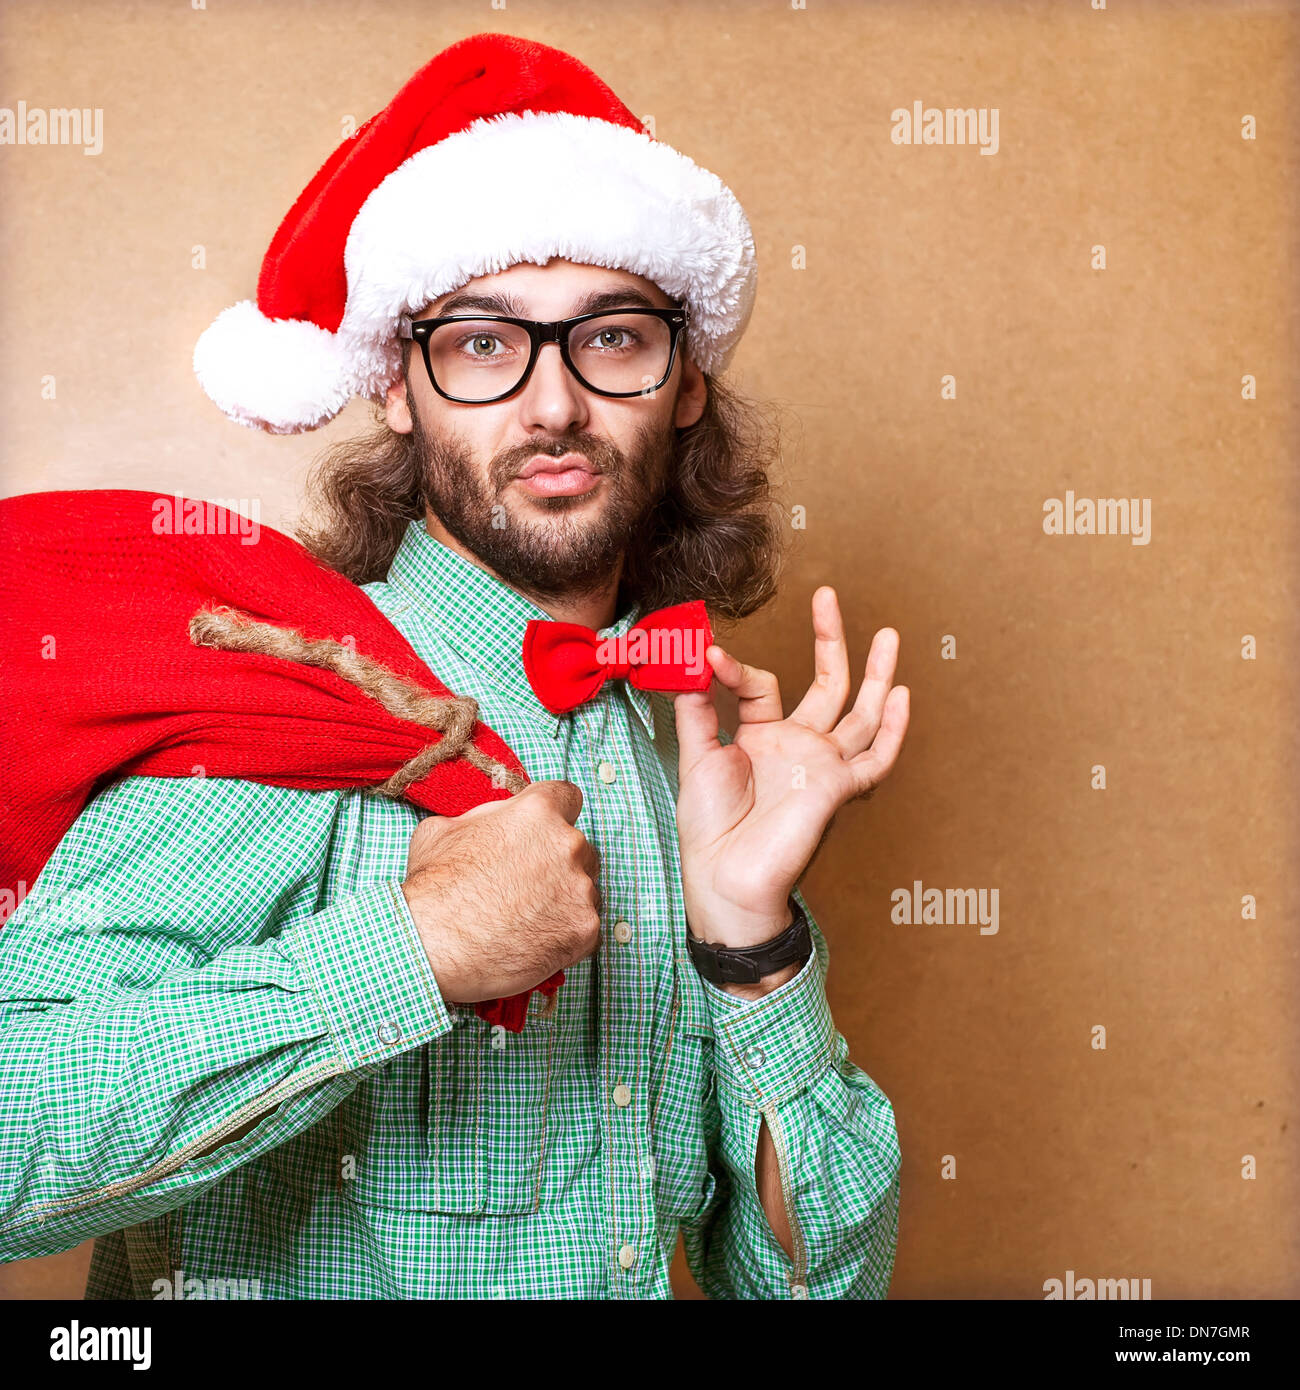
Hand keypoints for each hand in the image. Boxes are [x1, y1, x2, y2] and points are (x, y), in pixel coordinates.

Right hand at [401, 780, 601, 1002]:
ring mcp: (580, 889)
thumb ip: (482, 818)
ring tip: (526, 919)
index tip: (544, 832)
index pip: (568, 797)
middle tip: (528, 886)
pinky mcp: (585, 929)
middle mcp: (567, 844)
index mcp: (538, 812)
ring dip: (564, 900)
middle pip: (580, 847)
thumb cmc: (433, 889)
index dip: (555, 815)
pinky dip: (566, 935)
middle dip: (560, 862)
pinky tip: (535, 941)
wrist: (433, 946)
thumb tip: (489, 821)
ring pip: (585, 889)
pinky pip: (586, 928)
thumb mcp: (444, 829)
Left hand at [674, 587, 908, 946]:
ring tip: (890, 634)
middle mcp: (798, 747)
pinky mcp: (838, 788)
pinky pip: (877, 759)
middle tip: (830, 597)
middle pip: (827, 684)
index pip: (762, 685)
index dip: (735, 668)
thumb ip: (698, 710)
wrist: (723, 878)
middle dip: (832, 640)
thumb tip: (693, 663)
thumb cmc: (708, 829)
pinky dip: (894, 731)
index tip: (707, 655)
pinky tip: (902, 696)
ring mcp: (822, 766)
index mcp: (762, 737)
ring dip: (877, 674)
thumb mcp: (696, 757)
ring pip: (861, 713)